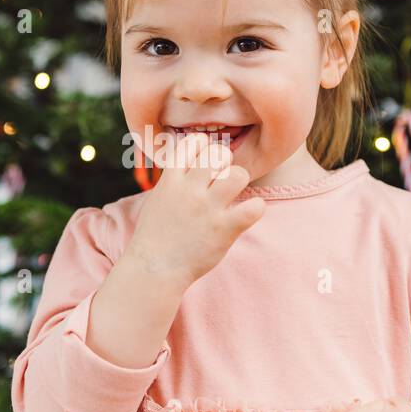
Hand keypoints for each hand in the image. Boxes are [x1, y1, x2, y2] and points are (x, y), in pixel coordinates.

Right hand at [123, 131, 266, 287]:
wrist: (154, 269)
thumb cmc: (155, 235)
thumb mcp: (158, 198)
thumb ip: (174, 179)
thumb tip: (189, 161)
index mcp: (170, 179)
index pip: (193, 142)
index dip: (204, 146)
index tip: (204, 160)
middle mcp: (189, 190)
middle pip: (219, 154)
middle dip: (224, 162)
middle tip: (221, 178)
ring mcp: (207, 209)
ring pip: (238, 175)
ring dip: (239, 182)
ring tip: (233, 195)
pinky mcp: (223, 229)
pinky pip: (253, 207)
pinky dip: (256, 208)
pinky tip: (248, 212)